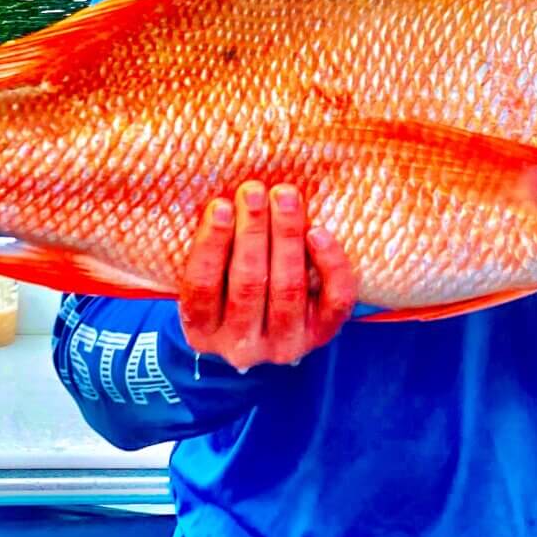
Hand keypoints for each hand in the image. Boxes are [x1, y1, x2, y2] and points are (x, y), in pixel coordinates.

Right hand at [178, 181, 357, 370]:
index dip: (211, 245)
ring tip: (284, 197)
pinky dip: (330, 265)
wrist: (264, 332)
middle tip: (253, 191)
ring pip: (288, 288)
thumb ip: (209, 248)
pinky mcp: (321, 334)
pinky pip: (333, 300)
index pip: (202, 287)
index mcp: (202, 331)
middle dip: (252, 231)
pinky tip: (319, 233)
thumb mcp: (207, 278)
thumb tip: (219, 197)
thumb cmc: (226, 288)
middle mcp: (241, 346)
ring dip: (286, 236)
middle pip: (248, 284)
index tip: (219, 205)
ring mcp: (284, 344)